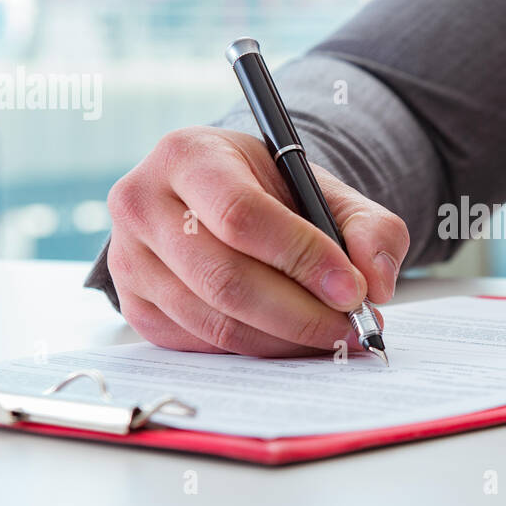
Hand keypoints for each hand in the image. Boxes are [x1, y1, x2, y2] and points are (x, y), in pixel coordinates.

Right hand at [105, 126, 408, 355]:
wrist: (217, 203)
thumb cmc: (271, 193)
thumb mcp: (325, 190)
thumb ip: (368, 226)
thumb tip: (376, 281)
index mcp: (188, 155)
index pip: (241, 215)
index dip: (303, 258)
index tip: (354, 289)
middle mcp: (142, 204)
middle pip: (225, 278)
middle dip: (301, 313)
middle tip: (353, 327)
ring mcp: (129, 260)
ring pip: (214, 321)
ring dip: (285, 339)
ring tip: (334, 335)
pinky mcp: (136, 306)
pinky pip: (201, 344)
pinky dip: (257, 350)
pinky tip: (293, 339)